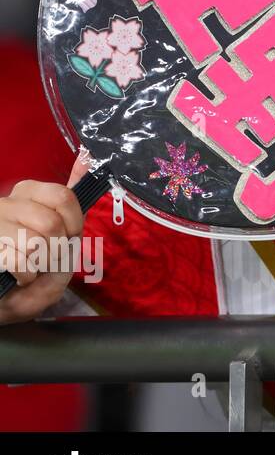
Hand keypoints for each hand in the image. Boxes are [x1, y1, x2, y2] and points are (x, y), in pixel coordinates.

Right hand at [0, 150, 90, 325]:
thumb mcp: (63, 235)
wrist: (6, 299)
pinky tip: (19, 276)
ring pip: (34, 242)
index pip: (63, 196)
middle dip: (59, 249)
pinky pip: (18, 260)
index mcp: (28, 195)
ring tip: (33, 268)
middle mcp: (5, 204)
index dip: (74, 222)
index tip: (70, 236)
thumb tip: (87, 155)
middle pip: (51, 223)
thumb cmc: (37, 268)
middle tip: (49, 258)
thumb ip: (73, 200)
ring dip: (42, 264)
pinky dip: (26, 276)